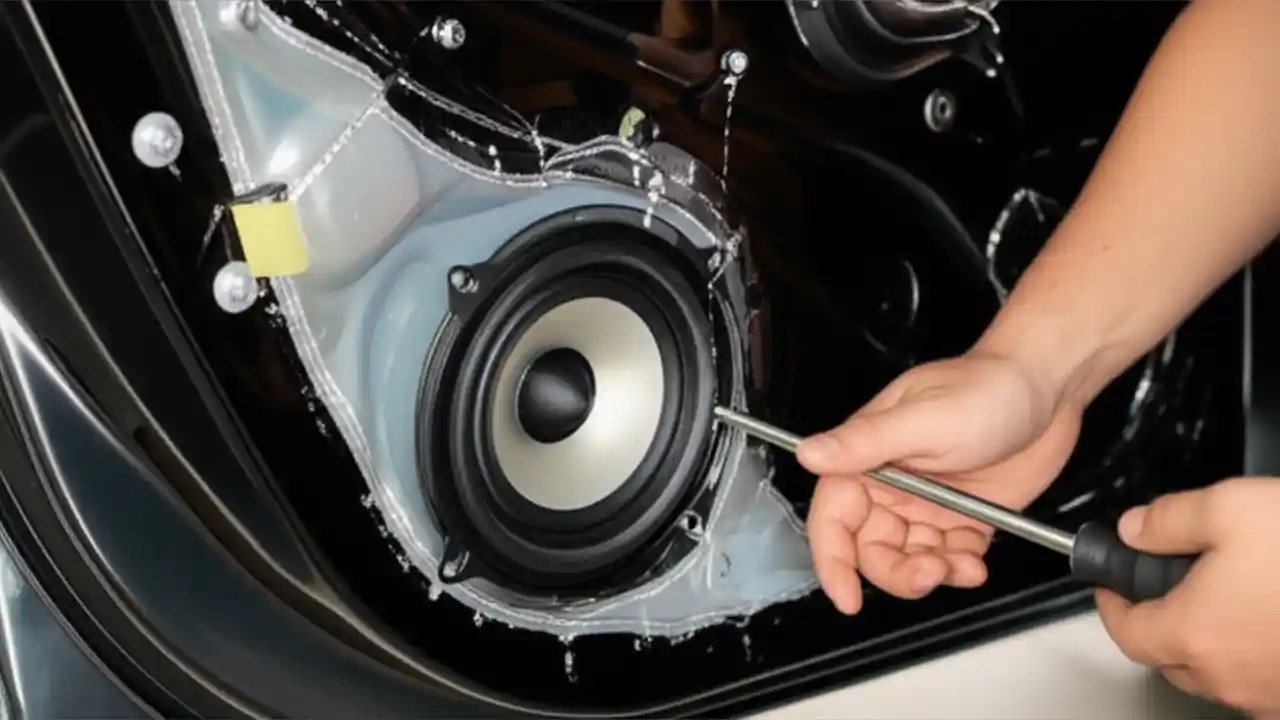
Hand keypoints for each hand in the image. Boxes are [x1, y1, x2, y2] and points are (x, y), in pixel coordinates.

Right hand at [796, 350, 1081, 613]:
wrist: (1047, 386)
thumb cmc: (985, 388)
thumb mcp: (924, 418)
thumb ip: (865, 442)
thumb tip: (809, 453)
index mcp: (869, 455)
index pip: (833, 516)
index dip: (833, 559)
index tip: (846, 596)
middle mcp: (892, 483)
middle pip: (870, 549)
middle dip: (895, 573)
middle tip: (928, 572)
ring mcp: (927, 502)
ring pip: (909, 559)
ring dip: (931, 574)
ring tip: (961, 566)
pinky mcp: (962, 516)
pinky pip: (949, 558)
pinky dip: (959, 569)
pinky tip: (975, 562)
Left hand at [1096, 477, 1279, 713]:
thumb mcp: (1232, 508)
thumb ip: (1170, 519)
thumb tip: (1137, 529)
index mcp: (1194, 633)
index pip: (1124, 629)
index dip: (1111, 601)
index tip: (1111, 582)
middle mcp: (1228, 677)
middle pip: (1167, 657)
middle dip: (1159, 621)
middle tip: (1169, 582)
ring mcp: (1269, 698)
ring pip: (1218, 674)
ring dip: (1211, 641)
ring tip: (1234, 594)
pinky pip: (1263, 684)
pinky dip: (1255, 655)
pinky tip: (1274, 619)